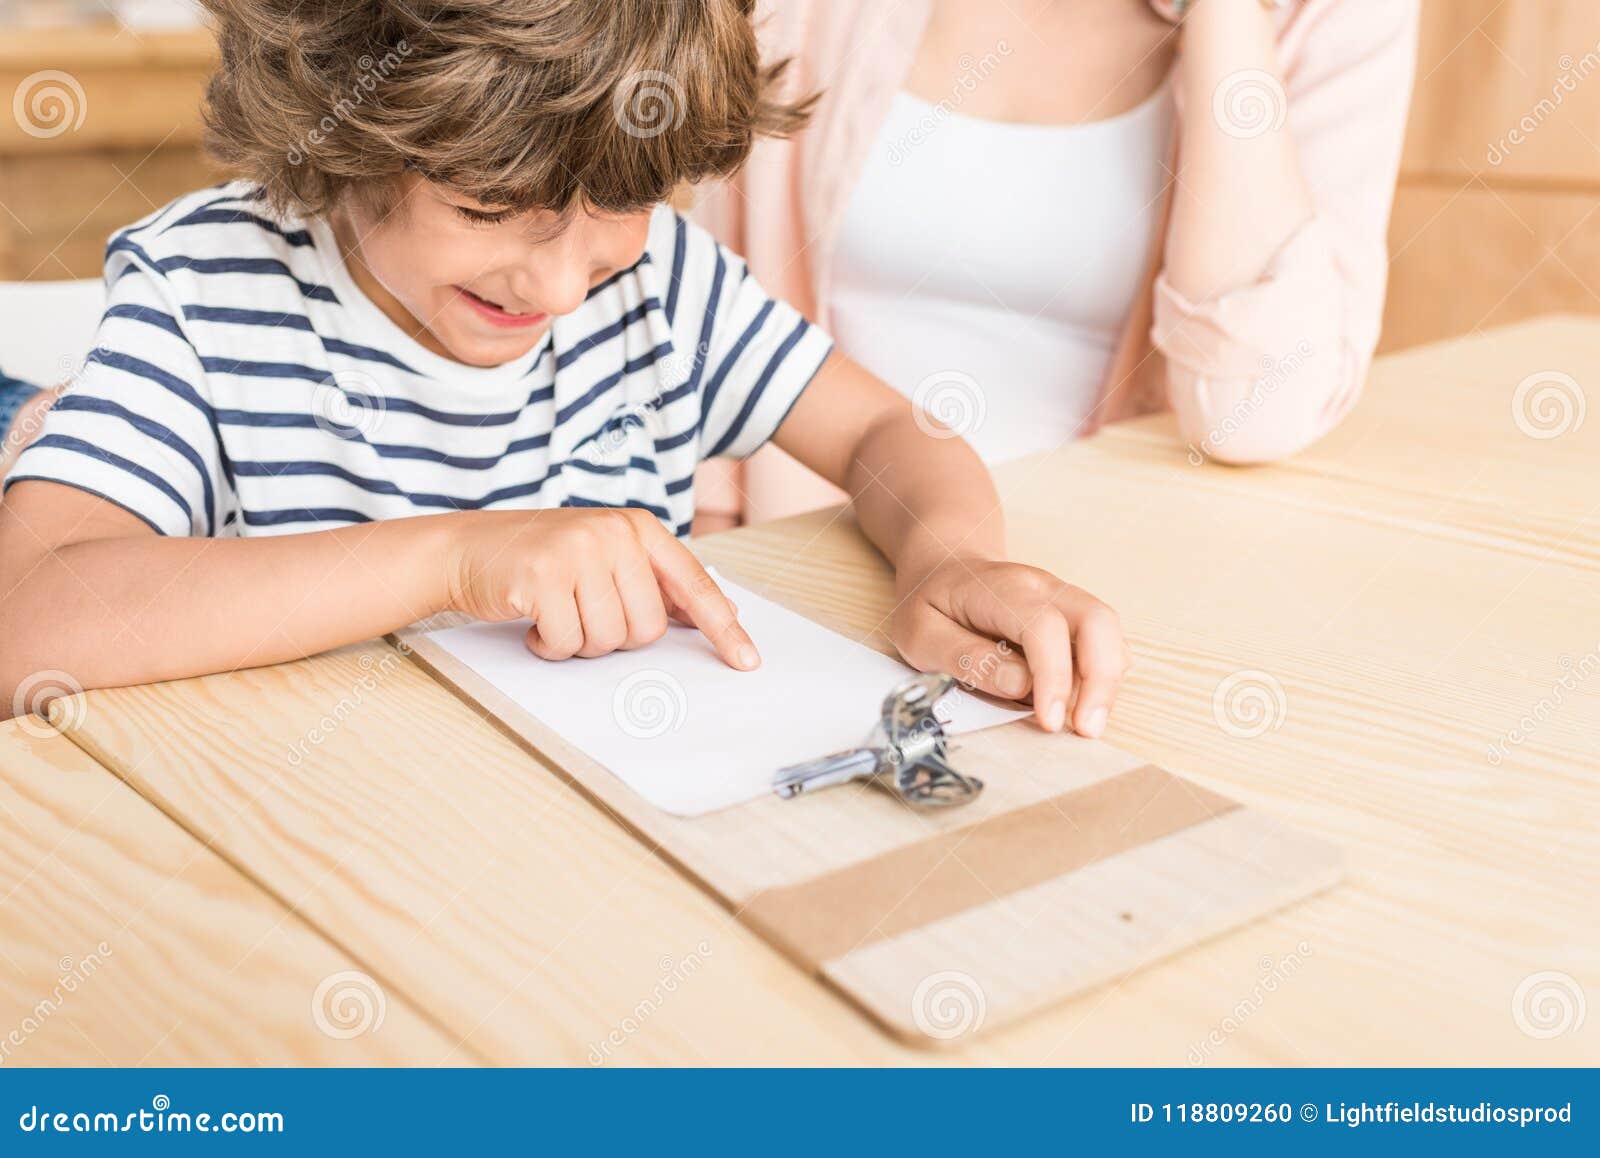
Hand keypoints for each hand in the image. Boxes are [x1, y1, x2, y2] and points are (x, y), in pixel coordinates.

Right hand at [445, 507, 758, 668]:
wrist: (465, 548)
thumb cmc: (541, 558)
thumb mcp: (605, 555)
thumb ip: (656, 580)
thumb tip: (718, 609)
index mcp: (637, 527)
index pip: (693, 584)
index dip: (722, 627)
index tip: (747, 660)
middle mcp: (612, 534)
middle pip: (648, 629)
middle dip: (615, 637)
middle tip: (583, 612)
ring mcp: (577, 553)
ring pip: (608, 641)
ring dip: (579, 642)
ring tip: (556, 610)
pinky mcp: (542, 578)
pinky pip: (568, 643)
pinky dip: (549, 645)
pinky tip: (533, 619)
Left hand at [890, 556, 1129, 735]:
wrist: (945, 566)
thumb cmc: (930, 603)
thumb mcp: (921, 633)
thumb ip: (966, 657)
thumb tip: (1020, 684)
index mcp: (1001, 588)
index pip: (1043, 626)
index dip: (1053, 676)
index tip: (1048, 721)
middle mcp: (1042, 586)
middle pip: (1097, 620)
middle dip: (1101, 680)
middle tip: (1087, 729)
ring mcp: (1063, 597)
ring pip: (1110, 631)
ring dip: (1107, 681)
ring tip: (1086, 723)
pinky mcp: (1073, 615)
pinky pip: (1105, 641)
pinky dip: (1103, 673)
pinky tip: (1081, 701)